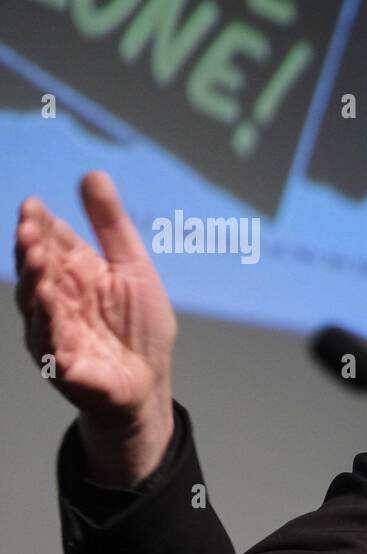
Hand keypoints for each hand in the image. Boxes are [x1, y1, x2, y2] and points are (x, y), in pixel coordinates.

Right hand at [15, 171, 177, 484]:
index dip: (40, 225)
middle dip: (30, 248)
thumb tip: (92, 173)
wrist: (149, 380)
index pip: (50, 243)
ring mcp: (55, 331)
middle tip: (29, 226)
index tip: (33, 204)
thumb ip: (112, 225)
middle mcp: (56, 299)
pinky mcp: (63, 365)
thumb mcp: (134, 267)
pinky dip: (49, 323)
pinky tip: (49, 301)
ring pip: (36, 303)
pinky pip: (51, 343)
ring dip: (33, 279)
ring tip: (35, 255)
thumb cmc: (139, 326)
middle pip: (36, 269)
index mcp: (74, 274)